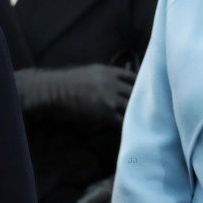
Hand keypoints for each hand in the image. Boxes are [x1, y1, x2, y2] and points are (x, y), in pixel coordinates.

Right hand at [14, 64, 135, 123]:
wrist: (53, 90)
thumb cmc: (67, 83)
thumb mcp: (90, 72)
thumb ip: (106, 76)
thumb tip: (118, 84)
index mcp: (109, 71)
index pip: (134, 77)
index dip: (141, 86)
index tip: (146, 94)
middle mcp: (112, 83)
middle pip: (136, 92)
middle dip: (143, 102)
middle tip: (149, 110)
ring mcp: (110, 97)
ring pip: (132, 107)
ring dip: (138, 115)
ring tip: (144, 123)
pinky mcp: (105, 112)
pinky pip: (123, 121)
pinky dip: (128, 126)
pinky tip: (132, 131)